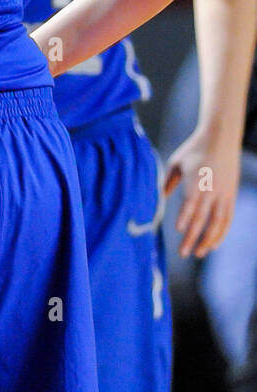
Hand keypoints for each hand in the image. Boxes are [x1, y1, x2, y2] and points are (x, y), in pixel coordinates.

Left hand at [164, 129, 239, 256]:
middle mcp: (212, 190)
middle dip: (193, 236)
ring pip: (219, 223)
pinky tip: (214, 243)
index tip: (178, 230)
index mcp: (197, 181)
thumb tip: (159, 198)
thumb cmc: (194, 150)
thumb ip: (167, 181)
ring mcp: (224, 194)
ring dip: (209, 239)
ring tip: (199, 253)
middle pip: (203, 218)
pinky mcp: (231, 196)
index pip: (191, 204)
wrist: (221, 139)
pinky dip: (222, 232)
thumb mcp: (176, 162)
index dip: (186, 217)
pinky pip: (228, 219)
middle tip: (183, 253)